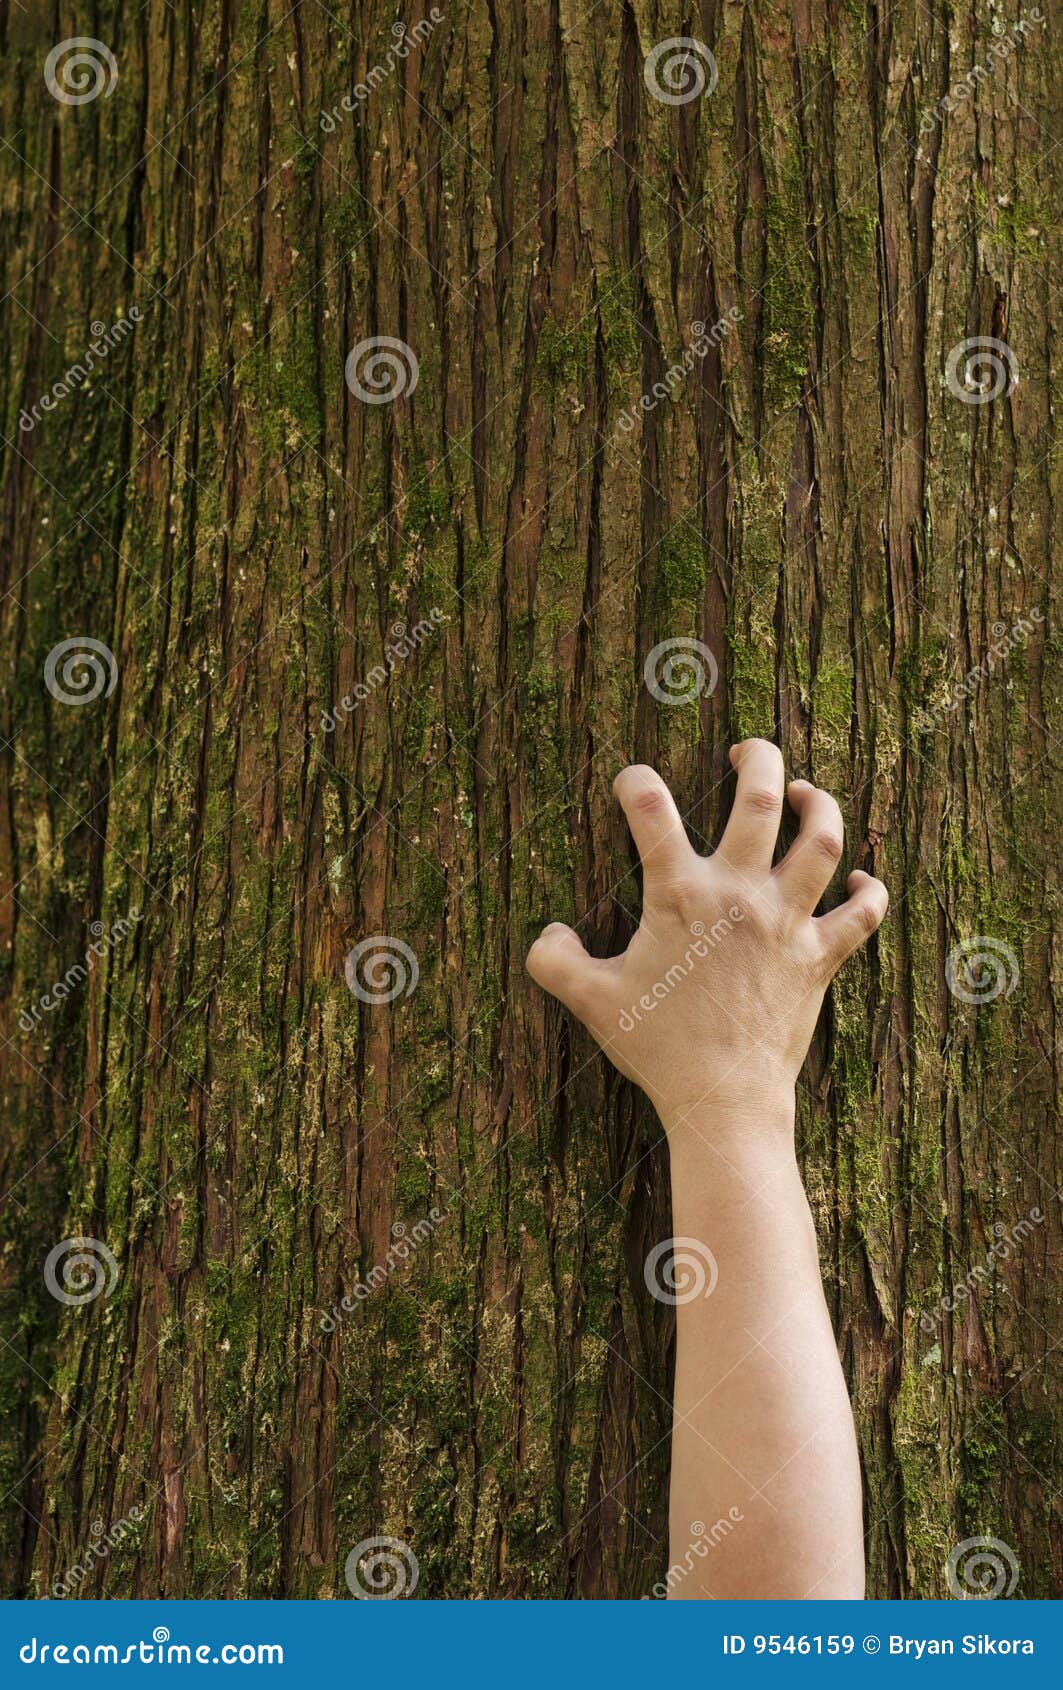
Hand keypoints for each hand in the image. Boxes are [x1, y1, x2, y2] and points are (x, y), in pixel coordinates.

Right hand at [526, 739, 886, 1133]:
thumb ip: (553, 960)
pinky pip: (863, 912)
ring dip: (819, 803)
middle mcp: (739, 895)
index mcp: (679, 895)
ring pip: (822, 838)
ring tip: (805, 792)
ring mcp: (787, 923)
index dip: (636, 781)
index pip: (652, 809)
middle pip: (761, 797)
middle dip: (757, 756)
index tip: (632, 783)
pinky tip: (856, 878)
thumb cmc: (656, 1050)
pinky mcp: (821, 956)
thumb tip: (548, 932)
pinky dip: (869, 889)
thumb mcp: (589, 1001)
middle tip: (746, 750)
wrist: (724, 1101)